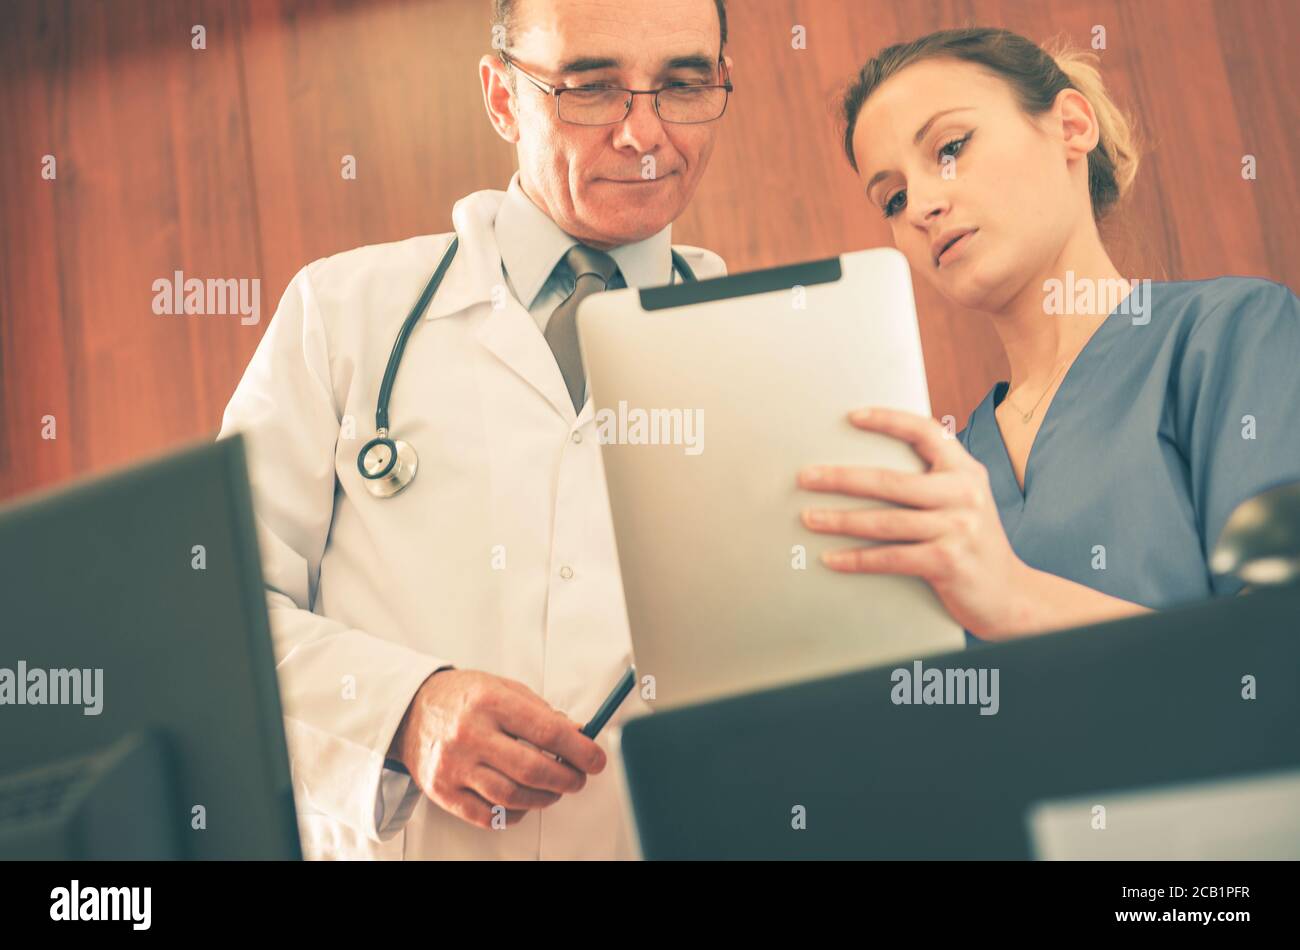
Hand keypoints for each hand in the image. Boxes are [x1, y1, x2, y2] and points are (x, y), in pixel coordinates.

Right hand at [390, 668, 606, 829]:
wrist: (412, 712)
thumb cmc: (463, 698)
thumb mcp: (503, 688)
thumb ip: (541, 712)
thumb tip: (578, 736)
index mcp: (490, 702)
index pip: (546, 730)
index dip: (578, 749)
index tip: (595, 759)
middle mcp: (470, 734)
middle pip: (531, 770)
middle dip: (566, 779)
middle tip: (577, 778)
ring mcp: (454, 766)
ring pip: (511, 797)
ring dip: (543, 798)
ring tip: (552, 790)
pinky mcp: (443, 791)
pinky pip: (488, 816)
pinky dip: (514, 814)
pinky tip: (523, 801)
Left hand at [797, 407, 1028, 638]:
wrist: (1010, 594)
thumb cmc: (973, 544)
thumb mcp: (965, 501)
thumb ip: (933, 480)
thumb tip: (868, 469)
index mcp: (966, 471)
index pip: (925, 432)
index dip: (888, 420)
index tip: (852, 417)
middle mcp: (964, 494)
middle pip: (889, 481)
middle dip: (840, 478)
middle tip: (805, 477)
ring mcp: (957, 528)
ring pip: (884, 521)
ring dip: (839, 520)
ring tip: (809, 518)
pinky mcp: (947, 562)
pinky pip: (890, 557)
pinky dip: (857, 559)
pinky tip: (832, 558)